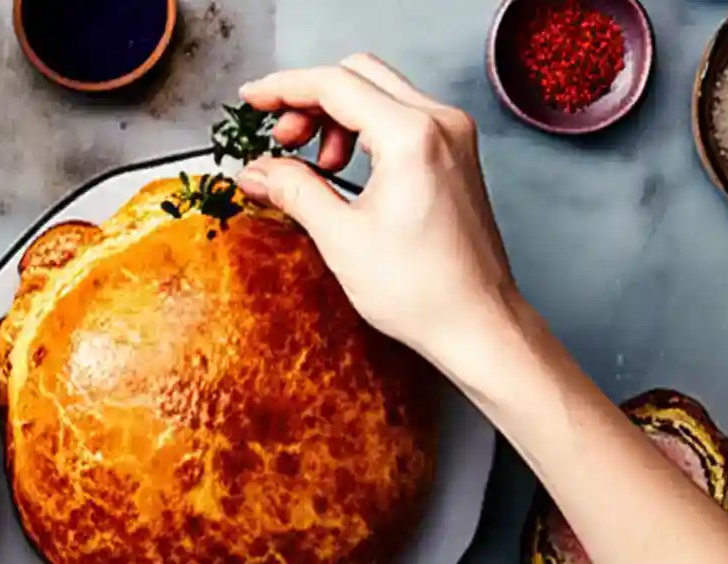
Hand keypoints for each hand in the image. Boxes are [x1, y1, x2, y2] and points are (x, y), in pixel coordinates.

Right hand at [236, 54, 518, 367]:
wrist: (477, 323)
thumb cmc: (422, 291)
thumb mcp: (341, 238)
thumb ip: (294, 191)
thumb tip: (255, 171)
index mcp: (412, 137)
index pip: (334, 85)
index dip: (283, 88)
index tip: (251, 100)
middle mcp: (440, 123)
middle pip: (358, 75)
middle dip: (309, 99)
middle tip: (280, 140)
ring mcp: (453, 135)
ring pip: (379, 92)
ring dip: (335, 115)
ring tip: (314, 165)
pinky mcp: (455, 153)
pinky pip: (400, 117)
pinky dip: (363, 129)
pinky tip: (342, 169)